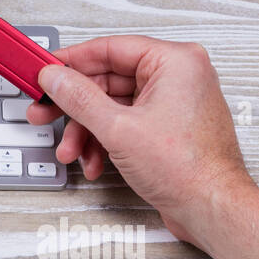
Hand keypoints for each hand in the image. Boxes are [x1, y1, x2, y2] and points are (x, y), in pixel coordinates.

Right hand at [25, 35, 252, 246]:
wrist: (213, 210)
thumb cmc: (189, 170)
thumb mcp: (118, 128)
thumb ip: (79, 98)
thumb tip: (56, 77)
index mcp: (175, 62)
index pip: (110, 48)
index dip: (72, 61)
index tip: (47, 71)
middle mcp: (178, 77)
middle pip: (109, 80)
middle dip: (75, 106)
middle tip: (45, 111)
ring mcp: (175, 103)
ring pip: (114, 106)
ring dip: (87, 130)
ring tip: (71, 150)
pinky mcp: (169, 126)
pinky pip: (127, 122)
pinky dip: (106, 140)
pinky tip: (93, 160)